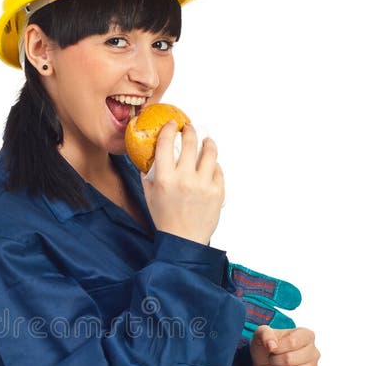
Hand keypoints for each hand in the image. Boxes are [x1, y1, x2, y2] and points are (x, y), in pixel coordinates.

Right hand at [141, 123, 223, 245]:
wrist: (183, 241)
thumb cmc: (166, 220)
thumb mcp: (150, 196)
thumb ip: (148, 175)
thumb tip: (150, 157)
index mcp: (165, 179)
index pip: (167, 143)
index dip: (170, 129)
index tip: (172, 125)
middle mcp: (184, 179)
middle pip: (191, 142)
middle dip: (191, 131)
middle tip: (190, 129)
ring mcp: (203, 185)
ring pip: (210, 152)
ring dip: (208, 143)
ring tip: (207, 141)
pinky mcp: (217, 192)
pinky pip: (218, 170)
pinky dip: (214, 165)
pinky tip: (210, 164)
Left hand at [250, 326, 319, 365]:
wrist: (264, 363)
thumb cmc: (266, 345)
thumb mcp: (261, 333)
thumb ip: (265, 334)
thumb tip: (272, 346)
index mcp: (306, 335)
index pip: (292, 342)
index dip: (277, 347)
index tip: (272, 348)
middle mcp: (313, 352)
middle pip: (289, 359)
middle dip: (274, 360)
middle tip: (273, 358)